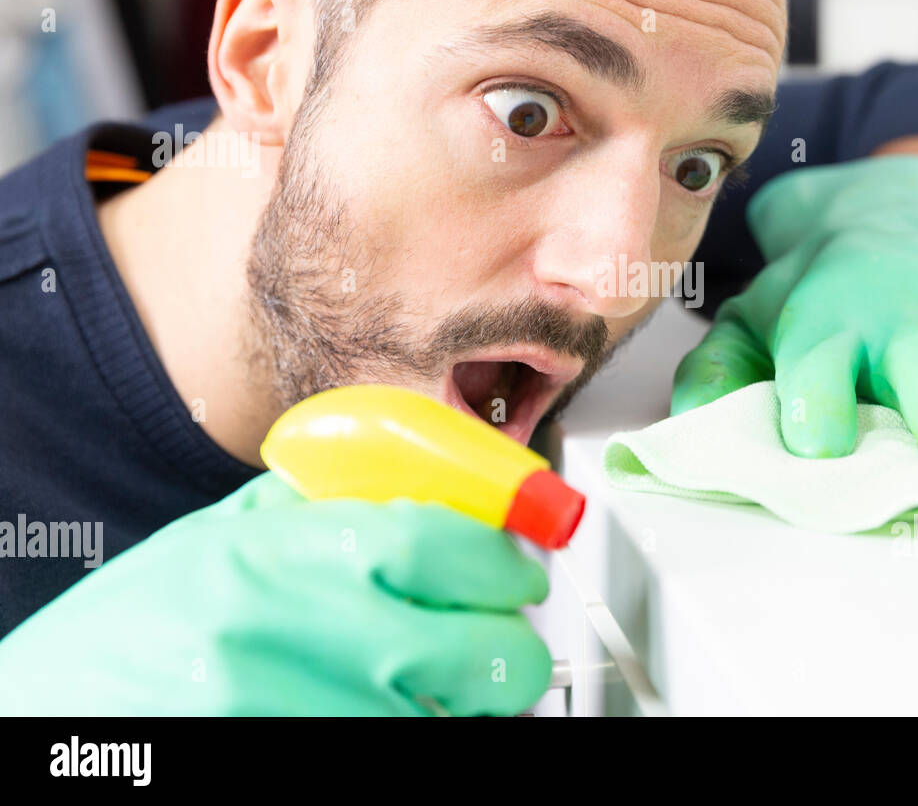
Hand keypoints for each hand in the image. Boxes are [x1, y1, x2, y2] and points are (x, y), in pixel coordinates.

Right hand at [0, 472, 551, 714]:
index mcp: (274, 552)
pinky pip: (392, 757)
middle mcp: (283, 633)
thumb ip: (324, 513)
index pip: (434, 540)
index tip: (524, 565)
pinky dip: (416, 736)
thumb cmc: (134, 628)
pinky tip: (386, 717)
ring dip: (464, 710)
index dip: (502, 555)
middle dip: (511, 652)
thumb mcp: (222, 540)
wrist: (48, 715)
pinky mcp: (280, 764)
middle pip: (473, 650)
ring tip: (441, 690)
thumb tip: (442, 496)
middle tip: (505, 644)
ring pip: (444, 723)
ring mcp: (283, 714)